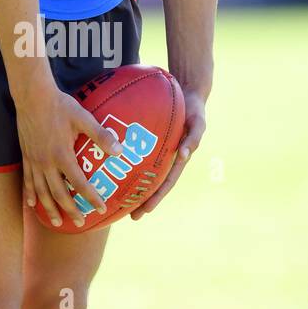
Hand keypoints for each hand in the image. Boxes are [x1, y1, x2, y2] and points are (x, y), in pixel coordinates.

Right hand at [16, 86, 123, 227]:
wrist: (32, 96)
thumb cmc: (60, 106)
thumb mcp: (84, 118)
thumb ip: (101, 135)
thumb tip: (120, 150)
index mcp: (63, 155)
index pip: (79, 183)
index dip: (91, 198)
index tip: (101, 209)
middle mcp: (47, 163)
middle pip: (59, 194)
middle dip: (70, 210)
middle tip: (80, 223)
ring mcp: (34, 161)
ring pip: (41, 192)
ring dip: (49, 209)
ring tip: (57, 223)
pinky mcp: (26, 157)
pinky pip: (27, 181)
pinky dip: (30, 195)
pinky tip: (32, 206)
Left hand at [129, 88, 206, 220]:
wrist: (188, 93)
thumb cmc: (194, 110)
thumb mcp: (198, 123)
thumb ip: (193, 138)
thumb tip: (182, 155)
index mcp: (177, 160)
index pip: (165, 183)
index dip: (155, 198)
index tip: (144, 211)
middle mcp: (166, 159)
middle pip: (152, 183)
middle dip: (141, 199)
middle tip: (128, 214)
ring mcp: (157, 150)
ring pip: (142, 170)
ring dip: (131, 184)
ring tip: (116, 197)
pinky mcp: (149, 140)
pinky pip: (135, 152)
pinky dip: (125, 159)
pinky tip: (109, 163)